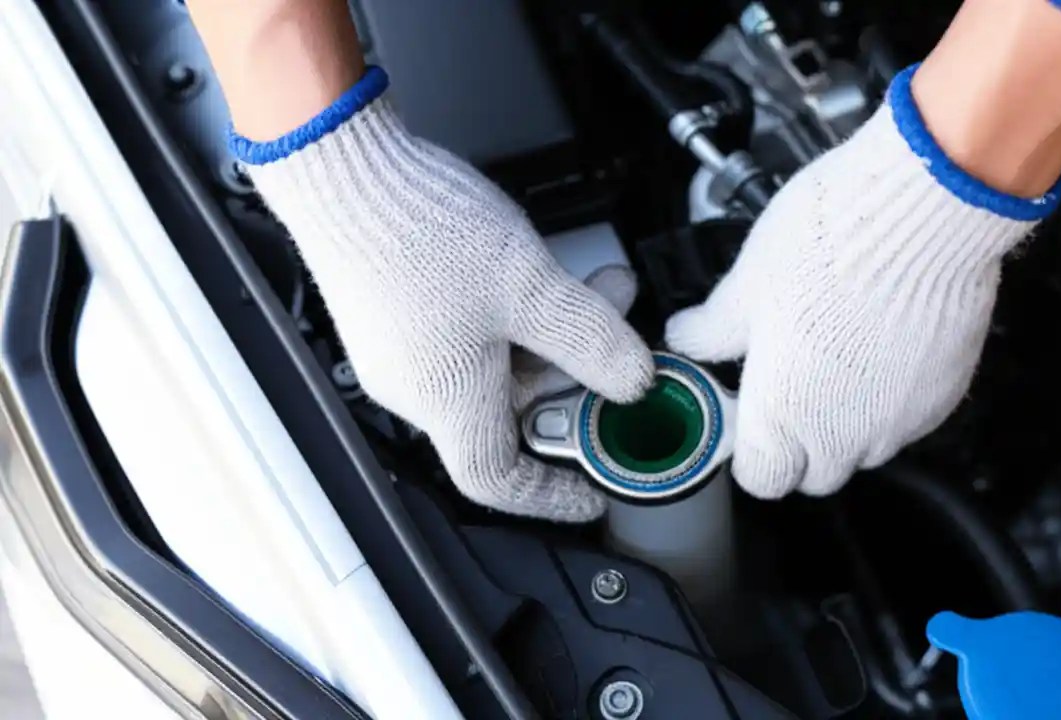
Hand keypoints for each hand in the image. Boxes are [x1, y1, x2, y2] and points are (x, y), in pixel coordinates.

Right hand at [246, 97, 652, 521]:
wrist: (343, 166)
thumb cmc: (418, 230)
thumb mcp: (531, 287)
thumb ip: (591, 340)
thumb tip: (632, 381)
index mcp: (446, 402)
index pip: (501, 481)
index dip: (552, 494)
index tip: (592, 488)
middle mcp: (416, 388)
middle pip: (511, 410)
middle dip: (575, 370)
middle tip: (616, 327)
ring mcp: (401, 350)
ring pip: (495, 365)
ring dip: (551, 332)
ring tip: (591, 283)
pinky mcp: (395, 312)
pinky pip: (467, 335)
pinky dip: (514, 315)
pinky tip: (535, 273)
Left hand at [665, 94, 1039, 498]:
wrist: (925, 209)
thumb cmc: (829, 241)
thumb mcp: (747, 282)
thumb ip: (714, 328)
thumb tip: (688, 337)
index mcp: (784, 416)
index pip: (762, 480)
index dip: (753, 451)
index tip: (751, 412)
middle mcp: (845, 434)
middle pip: (817, 474)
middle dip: (801, 443)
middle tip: (795, 380)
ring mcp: (901, 421)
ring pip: (868, 450)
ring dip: (850, 423)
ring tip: (842, 357)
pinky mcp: (946, 396)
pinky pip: (910, 420)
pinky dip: (893, 398)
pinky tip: (884, 345)